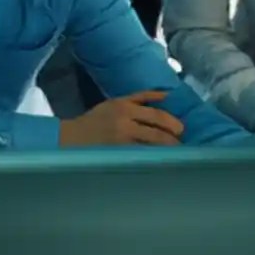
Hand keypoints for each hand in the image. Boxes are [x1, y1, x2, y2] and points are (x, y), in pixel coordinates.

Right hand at [59, 91, 183, 146]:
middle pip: (156, 131)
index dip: (171, 122)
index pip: (155, 115)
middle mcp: (124, 123)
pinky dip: (152, 156)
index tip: (180, 129)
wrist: (73, 137)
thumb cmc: (97, 118)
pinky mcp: (118, 154)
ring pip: (150, 145)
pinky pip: (141, 155)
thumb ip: (142, 97)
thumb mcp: (117, 102)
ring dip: (166, 149)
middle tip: (181, 142)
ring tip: (175, 152)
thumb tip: (166, 95)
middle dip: (172, 138)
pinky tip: (160, 159)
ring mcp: (121, 141)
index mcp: (125, 108)